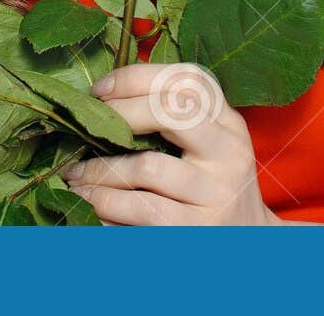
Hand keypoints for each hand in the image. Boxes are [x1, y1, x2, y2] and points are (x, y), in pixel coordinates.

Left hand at [59, 61, 280, 225]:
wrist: (247, 246)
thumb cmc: (210, 188)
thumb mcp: (207, 146)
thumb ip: (173, 117)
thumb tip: (105, 95)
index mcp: (229, 123)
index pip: (187, 79)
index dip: (136, 77)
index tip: (100, 90)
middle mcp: (229, 152)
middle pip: (172, 110)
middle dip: (120, 113)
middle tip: (85, 127)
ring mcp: (216, 193)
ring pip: (147, 166)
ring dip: (100, 170)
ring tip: (76, 175)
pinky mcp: (198, 230)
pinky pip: (142, 210)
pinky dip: (107, 204)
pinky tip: (90, 204)